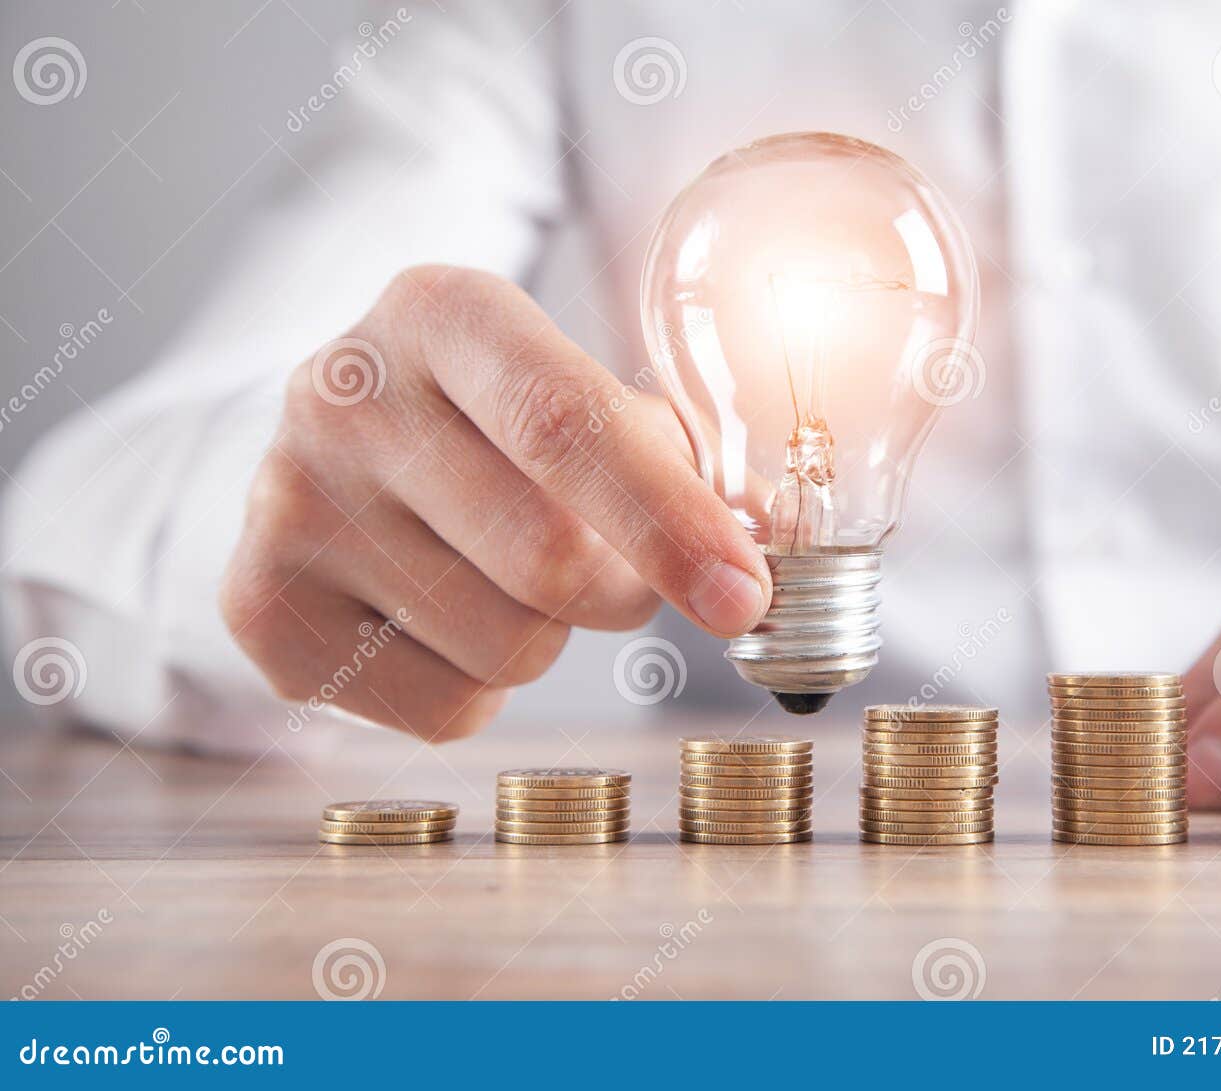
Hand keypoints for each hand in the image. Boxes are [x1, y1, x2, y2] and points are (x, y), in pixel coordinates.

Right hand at [220, 265, 770, 739]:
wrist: (338, 443)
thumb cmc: (495, 423)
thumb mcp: (576, 390)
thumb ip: (674, 460)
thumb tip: (761, 558)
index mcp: (441, 313)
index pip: (565, 424)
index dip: (670, 520)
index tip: (744, 594)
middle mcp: (343, 396)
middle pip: (548, 560)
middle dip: (625, 590)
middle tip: (617, 571)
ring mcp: (285, 505)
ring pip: (508, 649)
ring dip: (552, 638)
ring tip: (505, 576)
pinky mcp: (260, 608)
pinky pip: (445, 710)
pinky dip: (484, 687)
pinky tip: (448, 618)